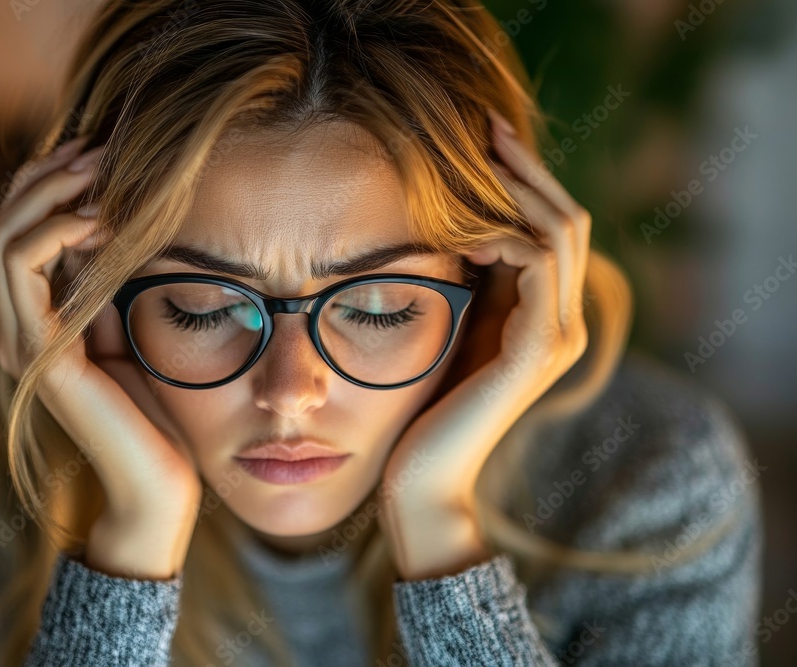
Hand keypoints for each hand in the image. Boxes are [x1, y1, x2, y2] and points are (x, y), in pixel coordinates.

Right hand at [0, 138, 202, 579]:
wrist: (159, 482)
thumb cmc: (160, 409)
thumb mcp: (133, 326)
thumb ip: (109, 281)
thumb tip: (112, 218)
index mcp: (42, 317)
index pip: (23, 231)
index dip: (53, 182)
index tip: (101, 150)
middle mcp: (21, 325)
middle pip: (5, 224)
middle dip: (48, 176)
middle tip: (99, 148)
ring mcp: (25, 340)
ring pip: (5, 240)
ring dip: (50, 194)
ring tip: (101, 172)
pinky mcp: (42, 353)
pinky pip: (24, 272)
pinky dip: (56, 232)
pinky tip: (101, 218)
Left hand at [376, 109, 590, 580]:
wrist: (425, 479)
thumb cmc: (424, 408)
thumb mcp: (450, 331)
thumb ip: (468, 286)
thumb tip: (452, 225)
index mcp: (545, 316)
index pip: (553, 227)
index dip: (525, 180)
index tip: (481, 138)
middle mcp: (563, 322)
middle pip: (566, 217)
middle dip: (525, 167)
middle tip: (483, 124)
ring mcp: (556, 336)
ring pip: (559, 231)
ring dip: (518, 187)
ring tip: (474, 156)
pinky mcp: (535, 351)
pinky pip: (534, 263)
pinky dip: (503, 231)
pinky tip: (463, 223)